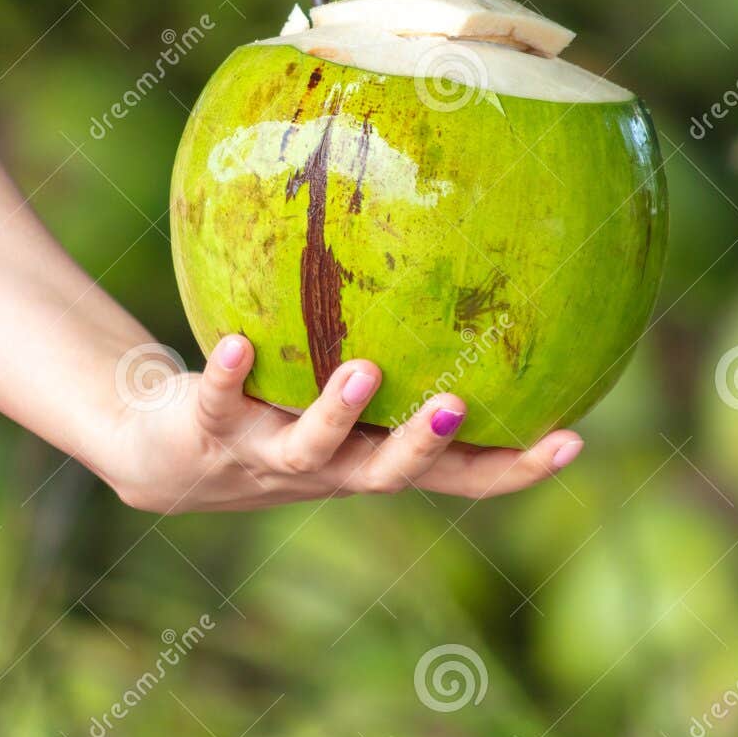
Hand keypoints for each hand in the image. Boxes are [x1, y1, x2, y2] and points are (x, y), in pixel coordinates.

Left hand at [102, 335, 583, 512]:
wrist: (165, 453)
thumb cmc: (275, 409)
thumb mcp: (342, 390)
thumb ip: (400, 351)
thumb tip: (467, 258)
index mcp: (369, 462)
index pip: (455, 478)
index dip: (513, 469)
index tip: (572, 439)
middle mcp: (323, 472)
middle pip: (383, 475)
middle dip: (421, 448)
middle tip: (459, 407)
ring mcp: (262, 457)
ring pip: (306, 449)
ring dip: (335, 413)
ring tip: (364, 369)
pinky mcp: (202, 434)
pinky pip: (216, 402)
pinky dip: (226, 375)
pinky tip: (239, 341)